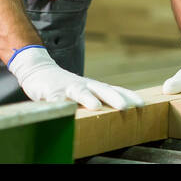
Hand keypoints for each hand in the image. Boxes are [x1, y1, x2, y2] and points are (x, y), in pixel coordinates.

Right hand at [8, 46, 144, 110]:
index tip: (142, 104)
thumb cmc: (67, 85)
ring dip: (88, 98)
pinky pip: (56, 98)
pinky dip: (60, 103)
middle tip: (126, 107)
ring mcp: (67, 87)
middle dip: (115, 98)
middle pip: (102, 89)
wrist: (38, 71)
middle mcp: (84, 85)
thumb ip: (99, 98)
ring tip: (96, 106)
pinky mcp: (51, 92)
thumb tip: (123, 108)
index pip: (115, 90)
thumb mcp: (86, 91)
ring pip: (80, 92)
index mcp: (94, 86)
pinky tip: (64, 109)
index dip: (129, 96)